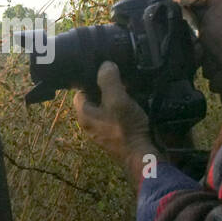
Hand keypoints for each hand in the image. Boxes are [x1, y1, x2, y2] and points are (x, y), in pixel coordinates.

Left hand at [74, 61, 158, 187]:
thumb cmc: (125, 128)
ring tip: (129, 89)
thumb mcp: (117, 99)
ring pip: (105, 107)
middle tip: (120, 79)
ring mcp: (102, 131)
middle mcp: (89, 124)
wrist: (141, 155)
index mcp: (83, 114)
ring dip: (116, 98)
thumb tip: (105, 65)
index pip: (80, 90)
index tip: (105, 72)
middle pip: (94, 98)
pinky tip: (134, 104)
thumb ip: (108, 80)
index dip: (90, 79)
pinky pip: (114, 117)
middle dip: (106, 88)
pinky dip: (122, 109)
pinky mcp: (115, 136)